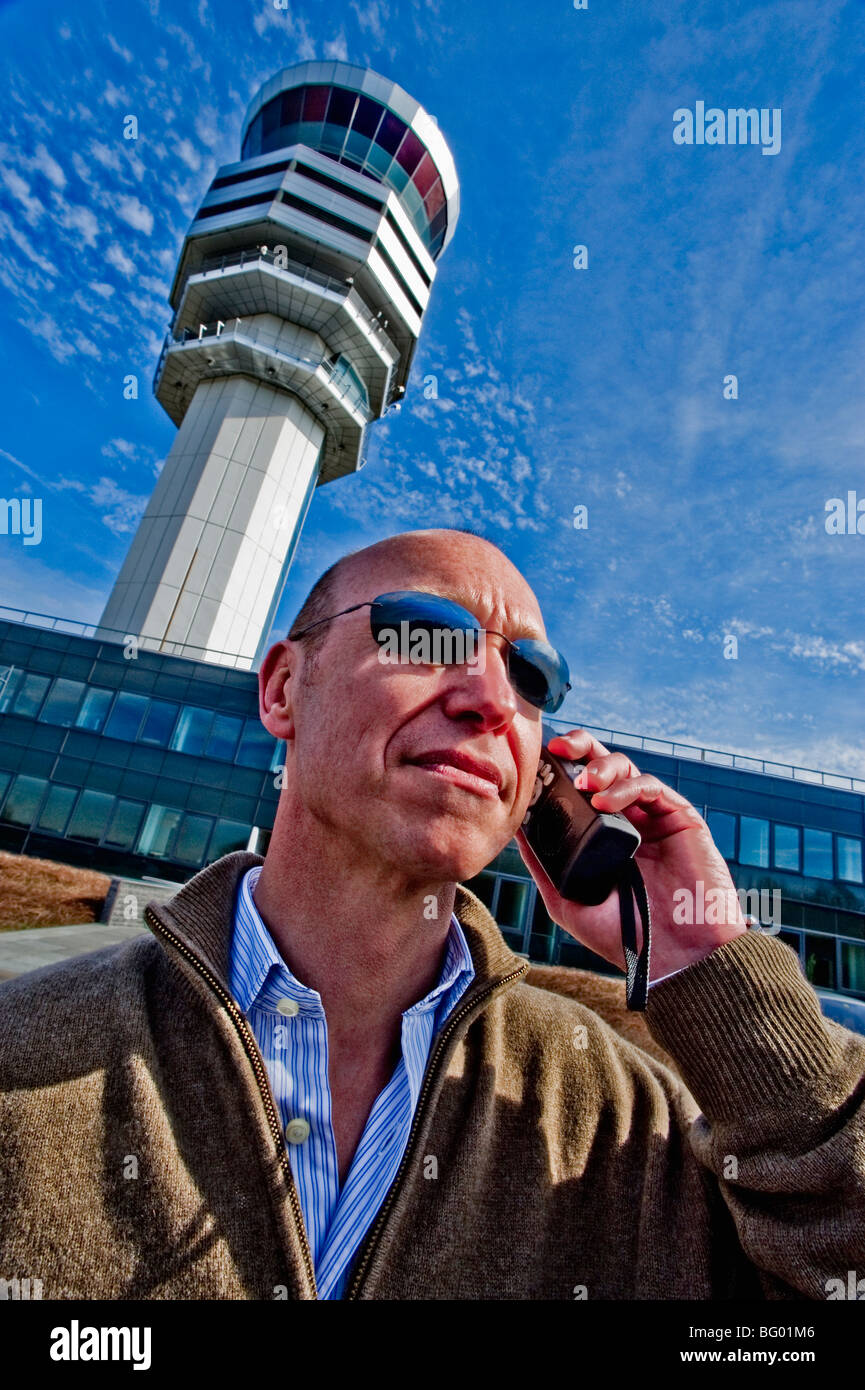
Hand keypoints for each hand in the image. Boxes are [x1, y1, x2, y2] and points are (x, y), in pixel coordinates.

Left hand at [515, 728, 747, 980]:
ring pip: (626, 768)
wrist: (674, 956)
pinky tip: (604, 802)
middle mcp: (626, 819)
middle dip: (578, 747)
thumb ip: (543, 863)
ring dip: (600, 767)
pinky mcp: (680, 817)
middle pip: (600, 766)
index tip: (535, 762)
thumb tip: (514, 826)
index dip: (558, 769)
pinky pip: (651, 787)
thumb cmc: (624, 936)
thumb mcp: (566, 900)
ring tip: (583, 783)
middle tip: (558, 748)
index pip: (577, 788)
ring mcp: (652, 816)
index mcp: (600, 834)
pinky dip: (625, 787)